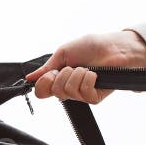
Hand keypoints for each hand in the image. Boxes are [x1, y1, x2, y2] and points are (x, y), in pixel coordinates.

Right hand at [25, 31, 145, 102]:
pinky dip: (88, 79)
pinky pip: (83, 93)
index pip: (42, 91)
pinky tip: (94, 74)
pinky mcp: (94, 97)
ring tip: (86, 68)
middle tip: (72, 67)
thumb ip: (46, 67)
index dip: (43, 83)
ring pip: (68, 92)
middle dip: (63, 75)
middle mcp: (68, 88)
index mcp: (59, 78)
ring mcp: (81, 94)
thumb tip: (30, 77)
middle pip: (54, 92)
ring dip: (77, 74)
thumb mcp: (63, 53)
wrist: (115, 47)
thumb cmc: (92, 47)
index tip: (51, 73)